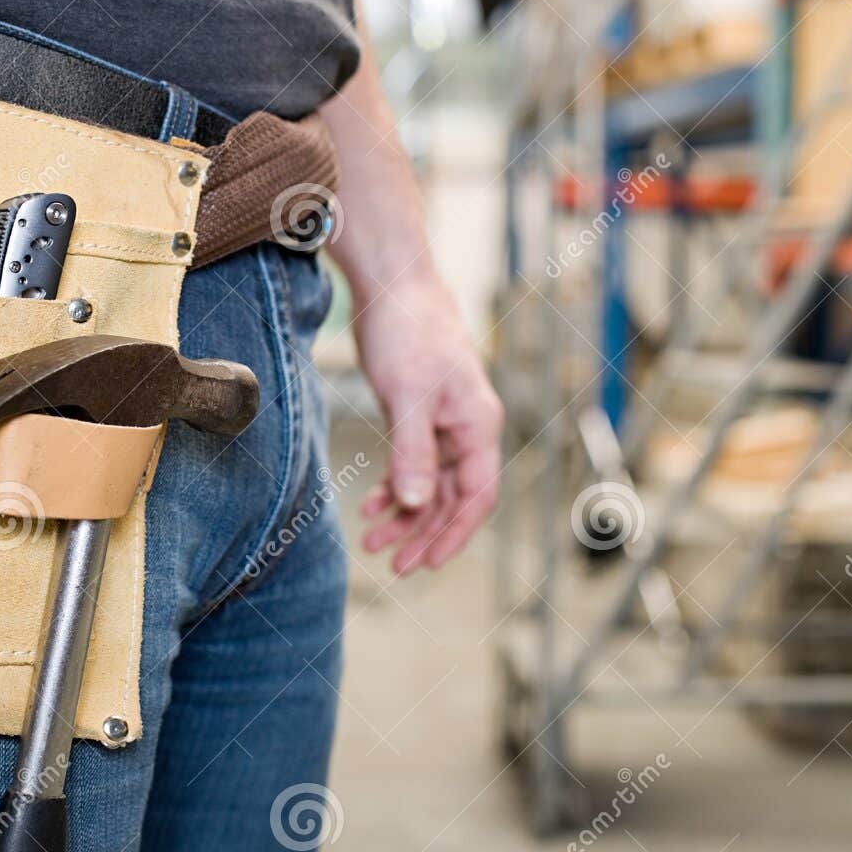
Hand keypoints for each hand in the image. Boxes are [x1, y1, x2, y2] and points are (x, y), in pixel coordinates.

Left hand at [352, 277, 503, 573]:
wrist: (392, 285)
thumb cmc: (406, 332)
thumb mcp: (406, 398)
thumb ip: (412, 454)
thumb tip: (415, 506)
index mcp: (478, 425)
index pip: (477, 495)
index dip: (453, 534)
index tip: (426, 564)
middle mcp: (469, 428)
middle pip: (452, 497)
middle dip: (423, 532)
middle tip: (393, 566)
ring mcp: (446, 421)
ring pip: (431, 483)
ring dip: (405, 514)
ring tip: (373, 543)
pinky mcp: (421, 412)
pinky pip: (415, 462)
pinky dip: (396, 484)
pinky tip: (374, 505)